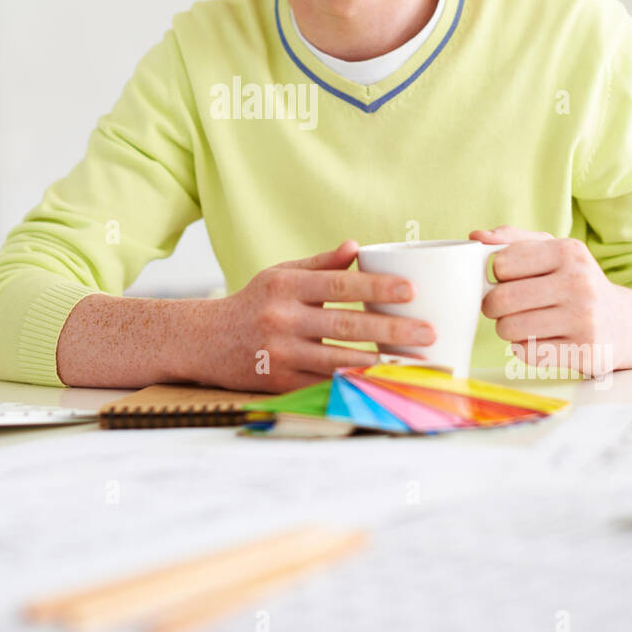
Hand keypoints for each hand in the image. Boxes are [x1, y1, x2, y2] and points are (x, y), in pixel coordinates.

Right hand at [207, 240, 436, 392]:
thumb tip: (356, 246)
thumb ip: (319, 264)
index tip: (411, 290)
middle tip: (428, 332)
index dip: (376, 287)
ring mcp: (281, 354)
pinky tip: (382, 384)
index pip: (339, 284)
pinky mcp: (280, 383)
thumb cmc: (253, 303)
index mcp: (286, 286)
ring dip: (380, 362)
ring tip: (415, 362)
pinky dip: (354, 384)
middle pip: (346, 325)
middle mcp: (282, 319)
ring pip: (339, 360)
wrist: (204, 341)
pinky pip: (324, 384)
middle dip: (392, 330)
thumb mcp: (279, 275)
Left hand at [469, 225, 625, 376]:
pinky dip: (524, 349)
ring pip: (509, 328)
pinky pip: (526, 353)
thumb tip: (475, 237)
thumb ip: (513, 240)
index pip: (502, 263)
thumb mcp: (554, 252)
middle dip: (494, 306)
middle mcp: (579, 282)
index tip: (509, 280)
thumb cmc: (578, 284)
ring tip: (523, 323)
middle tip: (504, 307)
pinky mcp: (583, 350)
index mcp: (568, 252)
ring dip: (507, 329)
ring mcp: (583, 318)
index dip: (497, 275)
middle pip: (501, 299)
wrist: (627, 324)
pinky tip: (541, 340)